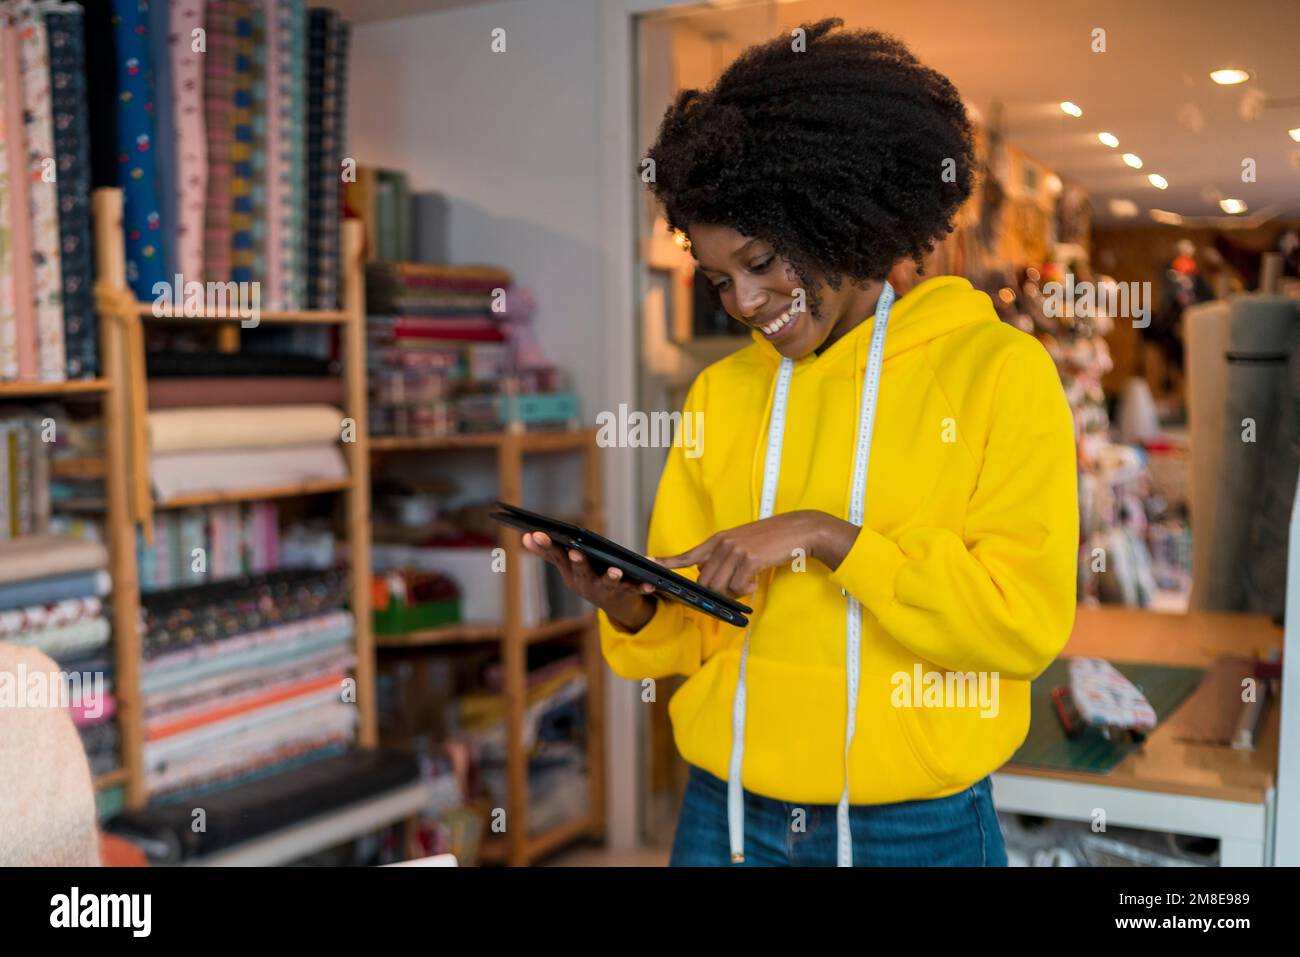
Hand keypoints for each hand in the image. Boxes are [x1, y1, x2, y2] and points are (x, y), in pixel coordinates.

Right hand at [520, 531, 656, 631]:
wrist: (616, 605)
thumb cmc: (589, 578)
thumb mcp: (568, 566)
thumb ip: (549, 552)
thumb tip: (526, 536)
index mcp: (572, 574)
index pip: (557, 557)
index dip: (546, 545)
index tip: (536, 533)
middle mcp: (587, 584)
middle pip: (581, 572)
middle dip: (578, 562)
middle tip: (574, 552)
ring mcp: (607, 590)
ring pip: (608, 584)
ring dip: (611, 578)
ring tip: (615, 571)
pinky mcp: (627, 593)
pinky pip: (636, 589)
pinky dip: (643, 586)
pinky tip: (650, 582)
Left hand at [653, 510, 833, 597]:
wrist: (799, 529)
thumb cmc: (772, 539)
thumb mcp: (742, 544)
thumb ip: (722, 558)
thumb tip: (706, 574)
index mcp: (719, 540)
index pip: (688, 554)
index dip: (668, 561)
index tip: (649, 564)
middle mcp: (723, 544)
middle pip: (705, 582)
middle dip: (717, 593)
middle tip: (738, 587)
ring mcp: (735, 550)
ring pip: (720, 587)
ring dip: (735, 592)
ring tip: (751, 580)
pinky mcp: (749, 559)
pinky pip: (738, 587)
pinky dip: (748, 589)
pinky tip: (758, 578)